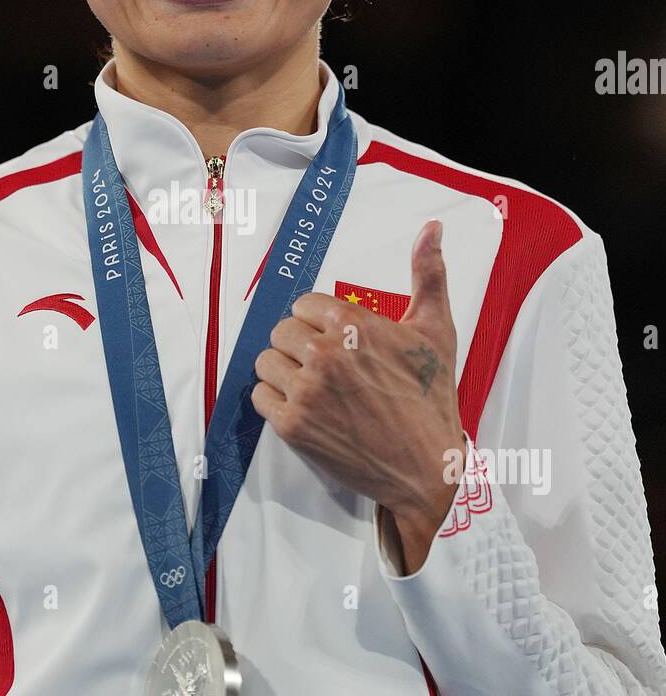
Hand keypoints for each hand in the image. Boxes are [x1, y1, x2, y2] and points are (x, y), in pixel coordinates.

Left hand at [251, 219, 465, 555]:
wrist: (427, 467)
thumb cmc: (431, 399)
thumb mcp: (436, 331)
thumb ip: (428, 274)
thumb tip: (432, 228)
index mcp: (354, 325)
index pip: (304, 304)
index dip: (318, 322)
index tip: (335, 340)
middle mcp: (326, 355)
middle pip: (281, 332)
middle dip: (299, 346)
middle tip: (324, 366)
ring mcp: (306, 392)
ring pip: (266, 362)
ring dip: (283, 372)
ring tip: (311, 386)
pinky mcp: (293, 426)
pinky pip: (260, 396)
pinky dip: (275, 401)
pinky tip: (303, 407)